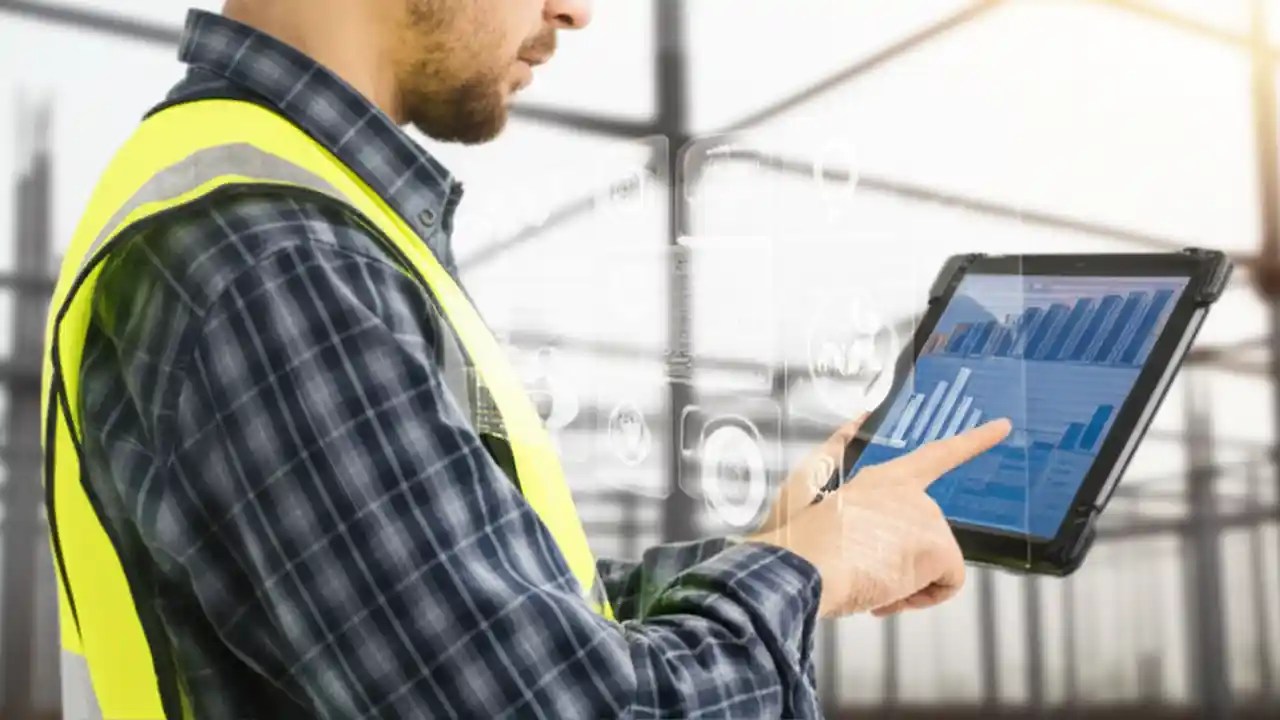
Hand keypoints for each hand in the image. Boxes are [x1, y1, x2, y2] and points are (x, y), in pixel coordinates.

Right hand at [746, 419, 1011, 618]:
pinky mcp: (936, 546)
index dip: (973, 440)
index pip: (936, 454)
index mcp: (883, 478)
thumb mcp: (809, 486)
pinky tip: (886, 595)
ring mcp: (926, 517)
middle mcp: (912, 493)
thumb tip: (852, 420)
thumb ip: (835, 452)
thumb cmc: (799, 537)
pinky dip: (920, 599)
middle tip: (867, 574)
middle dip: (904, 562)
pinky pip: (946, 585)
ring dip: (905, 583)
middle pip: (928, 536)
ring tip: (868, 584)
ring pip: (933, 564)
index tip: (1004, 426)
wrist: (802, 565)